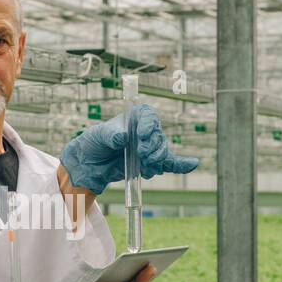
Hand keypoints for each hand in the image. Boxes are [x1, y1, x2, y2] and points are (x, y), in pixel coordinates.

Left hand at [58, 103, 198, 194]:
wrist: (90, 164)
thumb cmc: (94, 143)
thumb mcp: (98, 135)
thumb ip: (110, 135)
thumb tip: (122, 137)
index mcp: (134, 118)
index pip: (149, 116)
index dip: (149, 124)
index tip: (142, 135)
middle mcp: (145, 132)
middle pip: (158, 136)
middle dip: (152, 146)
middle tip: (140, 153)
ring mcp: (149, 148)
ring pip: (162, 152)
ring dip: (157, 159)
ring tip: (145, 163)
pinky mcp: (150, 164)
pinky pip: (170, 164)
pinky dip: (180, 165)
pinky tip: (192, 164)